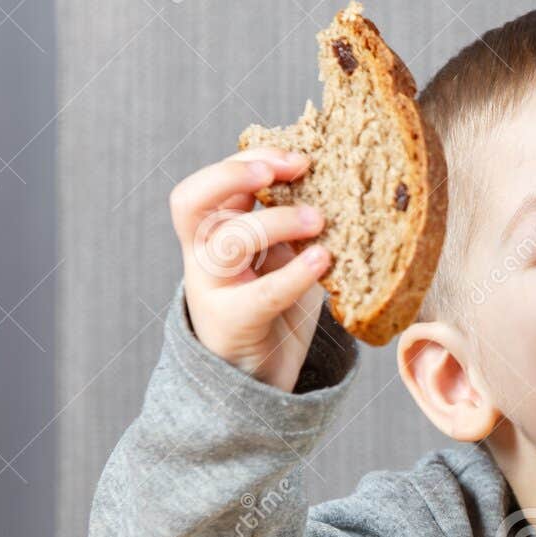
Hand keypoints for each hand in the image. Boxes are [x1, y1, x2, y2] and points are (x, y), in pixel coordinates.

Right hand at [170, 148, 331, 391]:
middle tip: (289, 169)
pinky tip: (324, 261)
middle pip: (191, 200)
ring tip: (320, 221)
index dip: (248, 160)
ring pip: (226, 240)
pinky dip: (294, 273)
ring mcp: (211, 288)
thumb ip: (296, 226)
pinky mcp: (233, 322)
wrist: (257, 380)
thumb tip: (344, 184)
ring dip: (276, 221)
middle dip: (234, 174)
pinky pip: (261, 292)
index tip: (299, 157)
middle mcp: (202, 254)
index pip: (213, 182)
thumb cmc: (275, 310)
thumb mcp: (284, 258)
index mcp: (214, 230)